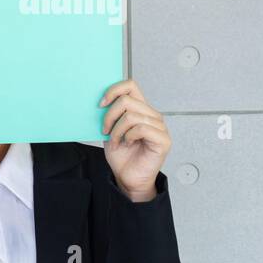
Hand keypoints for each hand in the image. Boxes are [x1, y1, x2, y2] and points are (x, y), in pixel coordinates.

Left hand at [100, 79, 169, 201]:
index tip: (100, 104)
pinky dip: (128, 136)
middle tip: (105, 130)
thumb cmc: (121, 154)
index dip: (113, 90)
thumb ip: (110, 115)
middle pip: (127, 100)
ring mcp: (159, 126)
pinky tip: (127, 144)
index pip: (130, 85)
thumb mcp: (110, 130)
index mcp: (140, 109)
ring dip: (117, 130)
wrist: (127, 177)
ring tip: (116, 141)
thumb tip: (99, 101)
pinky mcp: (163, 139)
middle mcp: (152, 115)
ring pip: (131, 116)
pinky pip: (141, 128)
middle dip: (109, 116)